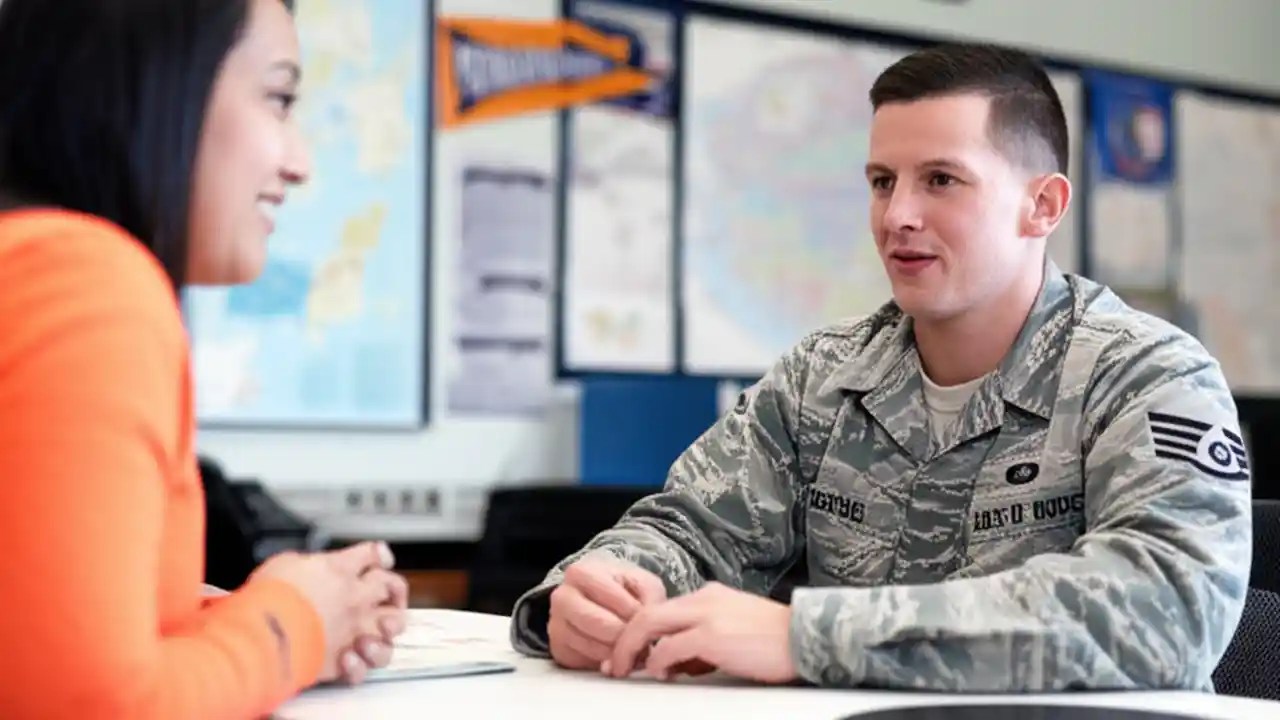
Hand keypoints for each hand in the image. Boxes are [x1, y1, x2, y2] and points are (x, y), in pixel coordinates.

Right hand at [249, 541, 407, 684]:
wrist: (264, 635)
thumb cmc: (267, 599)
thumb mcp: (283, 564)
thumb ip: (303, 564)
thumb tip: (305, 568)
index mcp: (339, 569)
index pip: (372, 554)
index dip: (378, 554)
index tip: (379, 557)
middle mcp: (355, 597)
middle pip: (391, 585)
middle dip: (393, 588)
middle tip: (385, 592)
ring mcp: (356, 628)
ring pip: (394, 625)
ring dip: (389, 627)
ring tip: (373, 626)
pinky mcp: (346, 659)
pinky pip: (366, 665)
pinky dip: (361, 664)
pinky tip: (348, 658)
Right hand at [547, 556, 665, 670]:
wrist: (597, 598)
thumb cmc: (621, 589)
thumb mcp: (642, 583)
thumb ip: (650, 599)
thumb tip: (646, 632)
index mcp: (580, 573)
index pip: (616, 601)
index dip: (637, 614)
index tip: (647, 619)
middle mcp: (562, 597)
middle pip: (601, 625)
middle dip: (626, 635)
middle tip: (642, 639)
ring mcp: (556, 624)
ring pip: (595, 648)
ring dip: (619, 652)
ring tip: (631, 646)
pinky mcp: (558, 649)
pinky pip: (586, 663)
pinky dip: (606, 662)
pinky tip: (614, 653)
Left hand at [604, 582, 796, 683]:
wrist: (807, 636)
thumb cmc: (776, 641)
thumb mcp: (733, 633)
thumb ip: (703, 642)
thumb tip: (675, 664)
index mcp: (708, 596)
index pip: (661, 610)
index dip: (639, 633)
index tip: (629, 654)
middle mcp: (703, 599)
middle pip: (646, 614)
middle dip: (625, 640)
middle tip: (615, 664)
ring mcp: (706, 615)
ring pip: (649, 625)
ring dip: (633, 651)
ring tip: (629, 670)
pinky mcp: (712, 635)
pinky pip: (669, 647)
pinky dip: (657, 661)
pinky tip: (660, 673)